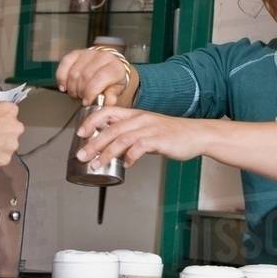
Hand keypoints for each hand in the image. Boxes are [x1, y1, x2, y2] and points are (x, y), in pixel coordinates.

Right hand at [56, 48, 131, 105]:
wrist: (109, 69)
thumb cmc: (112, 81)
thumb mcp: (117, 91)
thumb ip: (112, 97)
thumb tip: (108, 100)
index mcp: (115, 67)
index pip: (100, 78)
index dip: (91, 92)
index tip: (87, 102)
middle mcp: (103, 57)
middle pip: (85, 76)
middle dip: (81, 92)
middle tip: (82, 99)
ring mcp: (89, 53)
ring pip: (74, 72)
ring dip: (72, 88)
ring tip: (76, 94)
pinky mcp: (77, 53)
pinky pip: (65, 63)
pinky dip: (61, 77)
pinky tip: (64, 86)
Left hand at [75, 107, 202, 169]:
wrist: (196, 135)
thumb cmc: (171, 134)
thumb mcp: (147, 129)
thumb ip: (130, 135)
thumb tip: (113, 148)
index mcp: (135, 114)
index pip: (108, 112)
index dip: (91, 121)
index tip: (80, 133)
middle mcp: (140, 119)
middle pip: (110, 129)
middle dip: (93, 143)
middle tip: (82, 156)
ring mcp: (149, 129)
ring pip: (121, 139)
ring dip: (106, 153)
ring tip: (97, 164)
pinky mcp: (159, 140)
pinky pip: (139, 148)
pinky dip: (130, 157)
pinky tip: (127, 165)